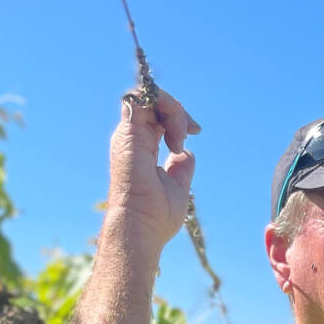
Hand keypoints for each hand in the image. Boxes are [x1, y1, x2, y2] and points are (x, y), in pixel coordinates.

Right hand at [105, 85, 200, 256]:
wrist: (141, 226)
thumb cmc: (157, 215)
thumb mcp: (178, 186)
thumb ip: (181, 167)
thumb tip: (187, 153)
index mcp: (141, 148)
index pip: (157, 116)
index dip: (176, 117)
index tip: (195, 132)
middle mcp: (132, 138)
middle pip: (153, 102)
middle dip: (178, 110)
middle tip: (194, 130)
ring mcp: (128, 134)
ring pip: (149, 96)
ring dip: (173, 111)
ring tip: (181, 139)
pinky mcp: (127, 133)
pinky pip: (142, 98)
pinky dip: (165, 109)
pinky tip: (176, 138)